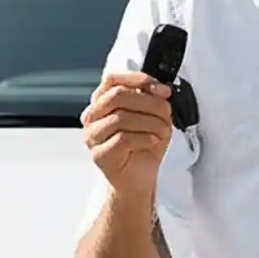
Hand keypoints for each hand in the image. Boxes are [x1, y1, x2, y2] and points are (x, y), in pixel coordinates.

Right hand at [81, 71, 174, 197]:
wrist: (138, 178)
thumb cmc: (143, 146)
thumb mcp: (152, 115)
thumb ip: (152, 99)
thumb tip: (160, 90)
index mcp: (102, 102)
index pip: (112, 79)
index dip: (138, 79)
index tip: (161, 90)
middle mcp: (92, 117)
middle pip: (117, 95)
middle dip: (148, 102)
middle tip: (165, 112)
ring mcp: (93, 136)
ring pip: (120, 117)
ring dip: (150, 122)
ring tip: (162, 131)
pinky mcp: (99, 155)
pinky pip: (122, 139)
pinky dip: (144, 138)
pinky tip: (153, 141)